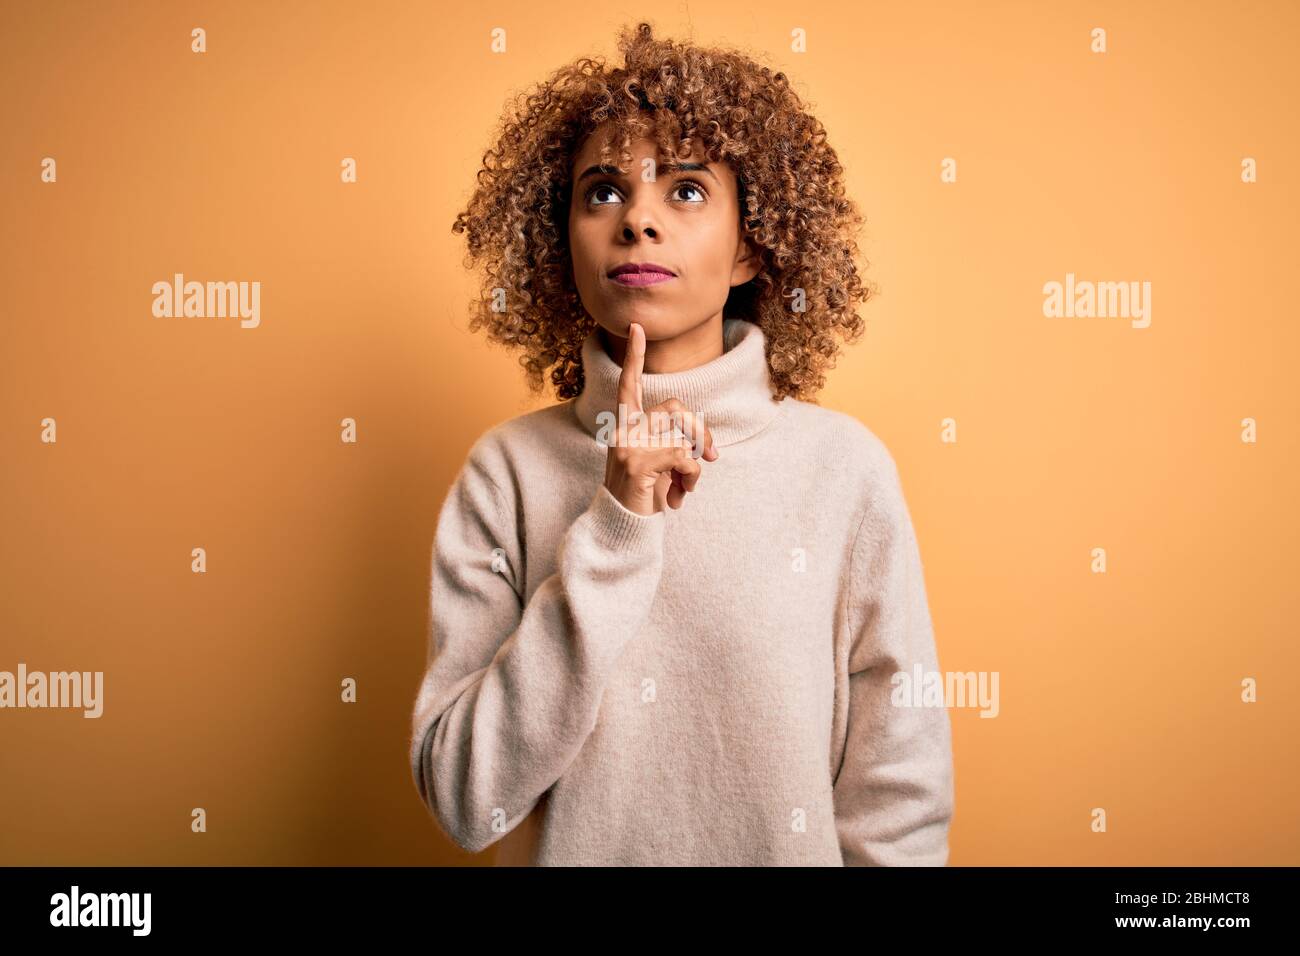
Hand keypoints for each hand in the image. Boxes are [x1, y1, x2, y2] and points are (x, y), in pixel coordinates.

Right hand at [602, 322, 718, 515]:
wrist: (622, 530)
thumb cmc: (643, 497)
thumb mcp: (658, 465)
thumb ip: (673, 444)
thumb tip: (705, 449)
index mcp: (624, 427)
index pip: (629, 385)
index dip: (634, 357)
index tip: (637, 327)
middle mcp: (622, 431)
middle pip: (675, 408)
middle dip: (701, 431)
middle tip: (710, 458)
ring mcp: (627, 445)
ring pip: (682, 435)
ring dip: (695, 463)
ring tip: (684, 486)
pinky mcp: (638, 463)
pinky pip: (684, 458)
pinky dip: (691, 479)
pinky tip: (679, 497)